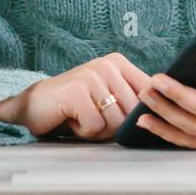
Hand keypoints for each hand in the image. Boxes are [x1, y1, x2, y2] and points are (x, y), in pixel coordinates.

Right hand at [0, 52, 152, 141]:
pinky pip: (95, 126)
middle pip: (132, 113)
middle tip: (92, 117)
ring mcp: (92, 75)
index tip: (118, 116)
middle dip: (113, 126)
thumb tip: (162, 112)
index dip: (139, 115)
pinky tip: (71, 119)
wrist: (33, 105)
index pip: (148, 94)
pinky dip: (83, 131)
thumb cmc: (75, 107)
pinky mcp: (77, 91)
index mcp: (118, 63)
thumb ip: (131, 100)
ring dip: (98, 130)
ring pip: (115, 122)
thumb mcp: (108, 97)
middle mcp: (107, 64)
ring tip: (81, 116)